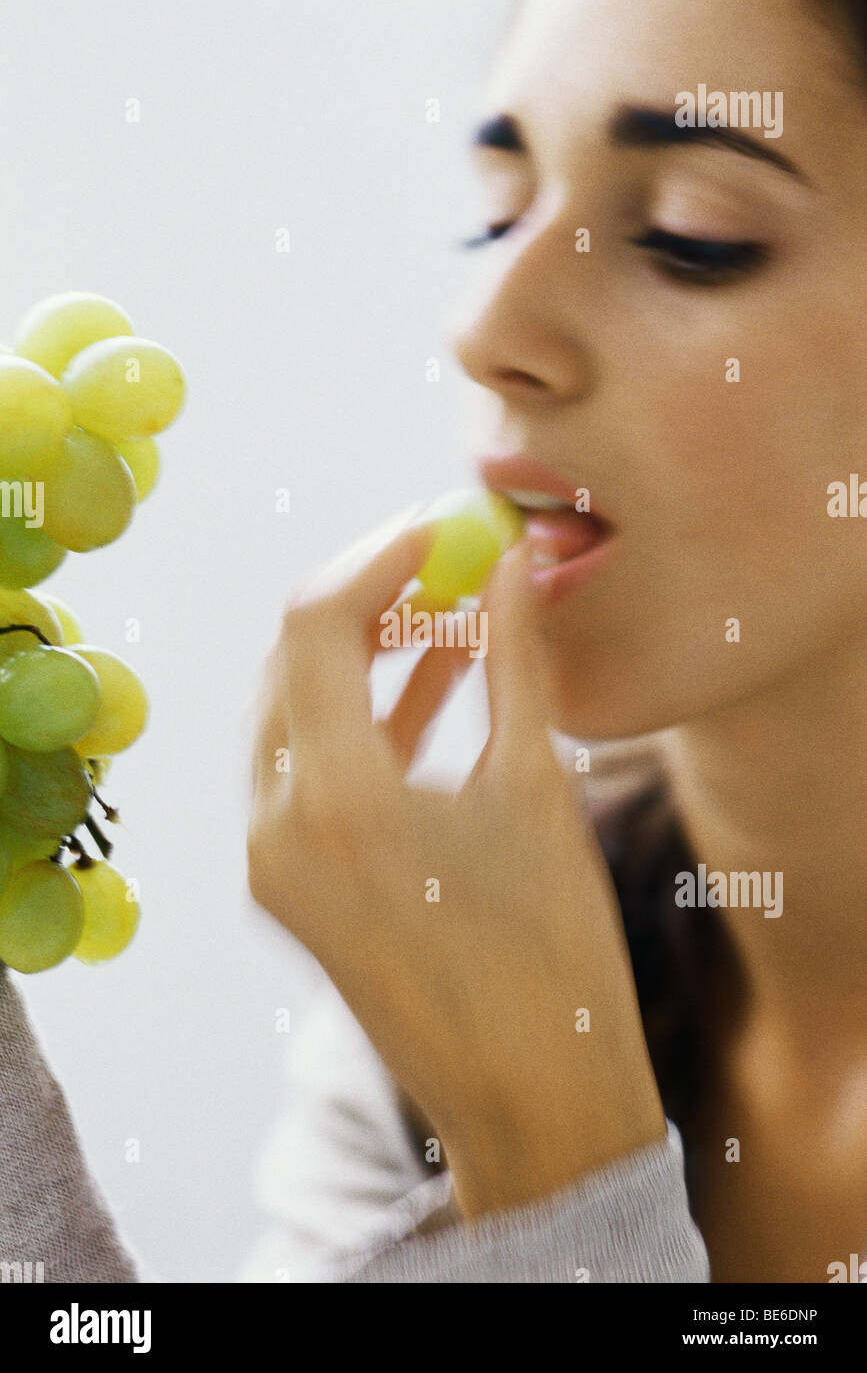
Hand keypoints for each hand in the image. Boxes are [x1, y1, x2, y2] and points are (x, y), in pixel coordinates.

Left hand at [247, 516, 665, 1218]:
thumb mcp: (535, 790)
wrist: (531, 1104)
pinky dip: (362, 723)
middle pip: (294, 663)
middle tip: (447, 566)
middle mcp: (276, 829)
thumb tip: (512, 565)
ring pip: (294, 714)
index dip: (380, 559)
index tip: (441, 529)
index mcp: (334, 802)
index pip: (318, 624)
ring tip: (454, 617)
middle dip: (369, 602)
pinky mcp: (288, 890)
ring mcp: (271, 865)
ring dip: (366, 659)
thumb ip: (511, 660)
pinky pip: (307, 773)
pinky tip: (434, 685)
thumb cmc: (552, 960)